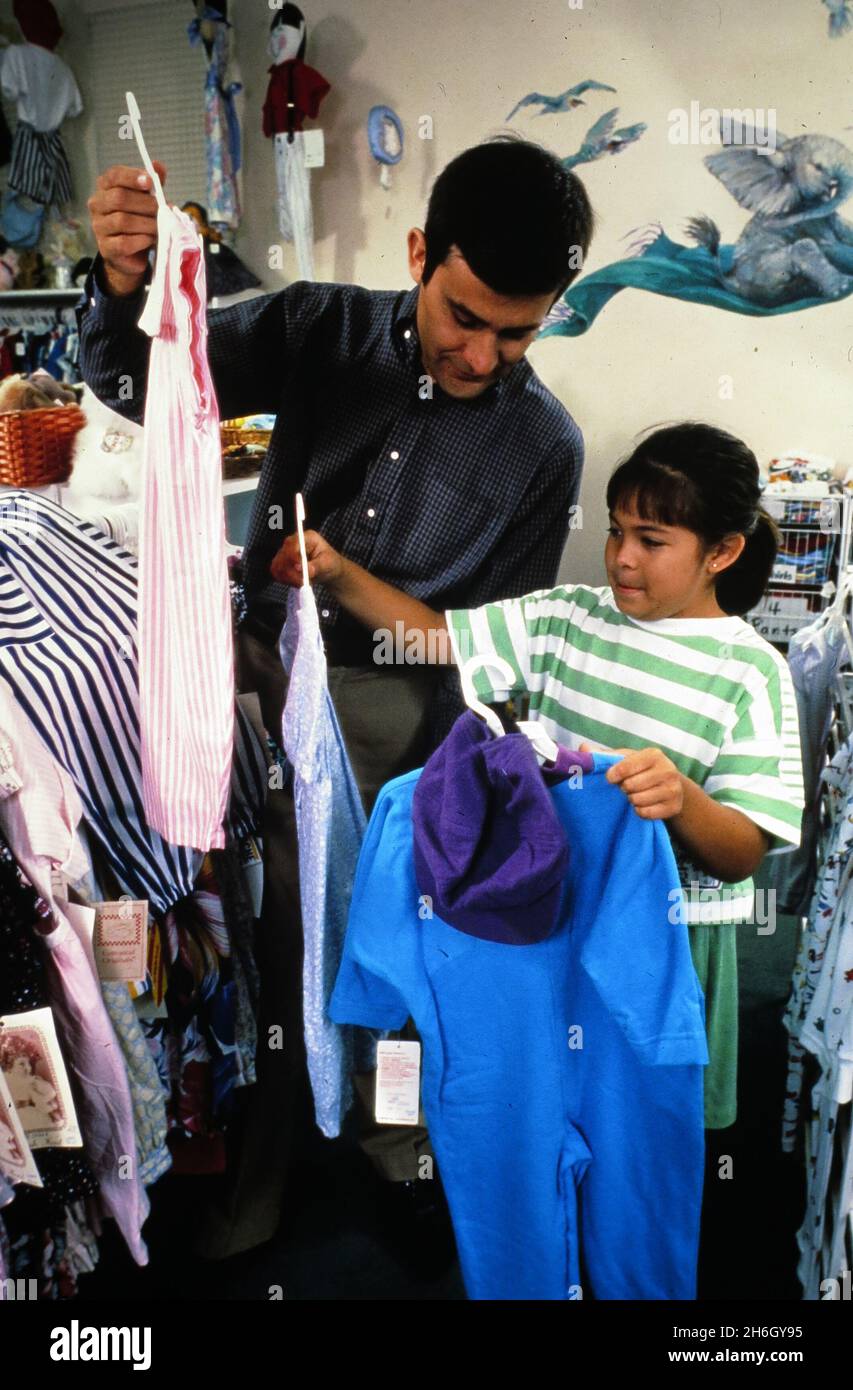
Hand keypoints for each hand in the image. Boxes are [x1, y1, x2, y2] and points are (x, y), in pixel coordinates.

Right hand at [87, 161, 167, 295]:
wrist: (133, 254)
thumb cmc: (140, 221)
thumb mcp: (149, 200)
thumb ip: (153, 184)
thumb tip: (158, 165)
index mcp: (106, 187)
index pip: (114, 175)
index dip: (132, 177)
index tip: (150, 182)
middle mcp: (97, 204)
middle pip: (119, 198)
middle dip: (146, 204)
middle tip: (163, 210)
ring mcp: (99, 226)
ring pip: (123, 221)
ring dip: (147, 223)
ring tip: (160, 227)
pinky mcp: (106, 248)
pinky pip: (124, 242)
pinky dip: (141, 241)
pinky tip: (150, 240)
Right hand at [270, 529, 343, 586]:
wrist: (327, 570)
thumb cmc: (330, 563)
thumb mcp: (327, 564)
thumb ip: (315, 566)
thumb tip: (300, 567)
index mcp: (307, 537)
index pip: (294, 543)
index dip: (293, 555)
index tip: (298, 568)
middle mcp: (293, 542)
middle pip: (283, 554)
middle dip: (291, 571)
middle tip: (302, 582)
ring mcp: (285, 552)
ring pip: (278, 565)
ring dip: (289, 577)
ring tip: (303, 583)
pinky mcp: (281, 563)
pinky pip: (276, 572)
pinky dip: (285, 580)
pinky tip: (296, 582)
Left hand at [580, 743, 683, 819]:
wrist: (668, 785)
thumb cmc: (640, 770)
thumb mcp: (624, 759)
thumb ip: (603, 755)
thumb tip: (583, 748)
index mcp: (653, 754)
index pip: (625, 767)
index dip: (613, 775)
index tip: (610, 778)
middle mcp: (668, 770)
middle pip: (631, 786)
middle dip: (623, 789)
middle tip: (625, 788)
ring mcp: (674, 789)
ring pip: (638, 800)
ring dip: (631, 800)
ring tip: (633, 795)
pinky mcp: (674, 807)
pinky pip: (646, 813)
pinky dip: (639, 811)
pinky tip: (641, 805)